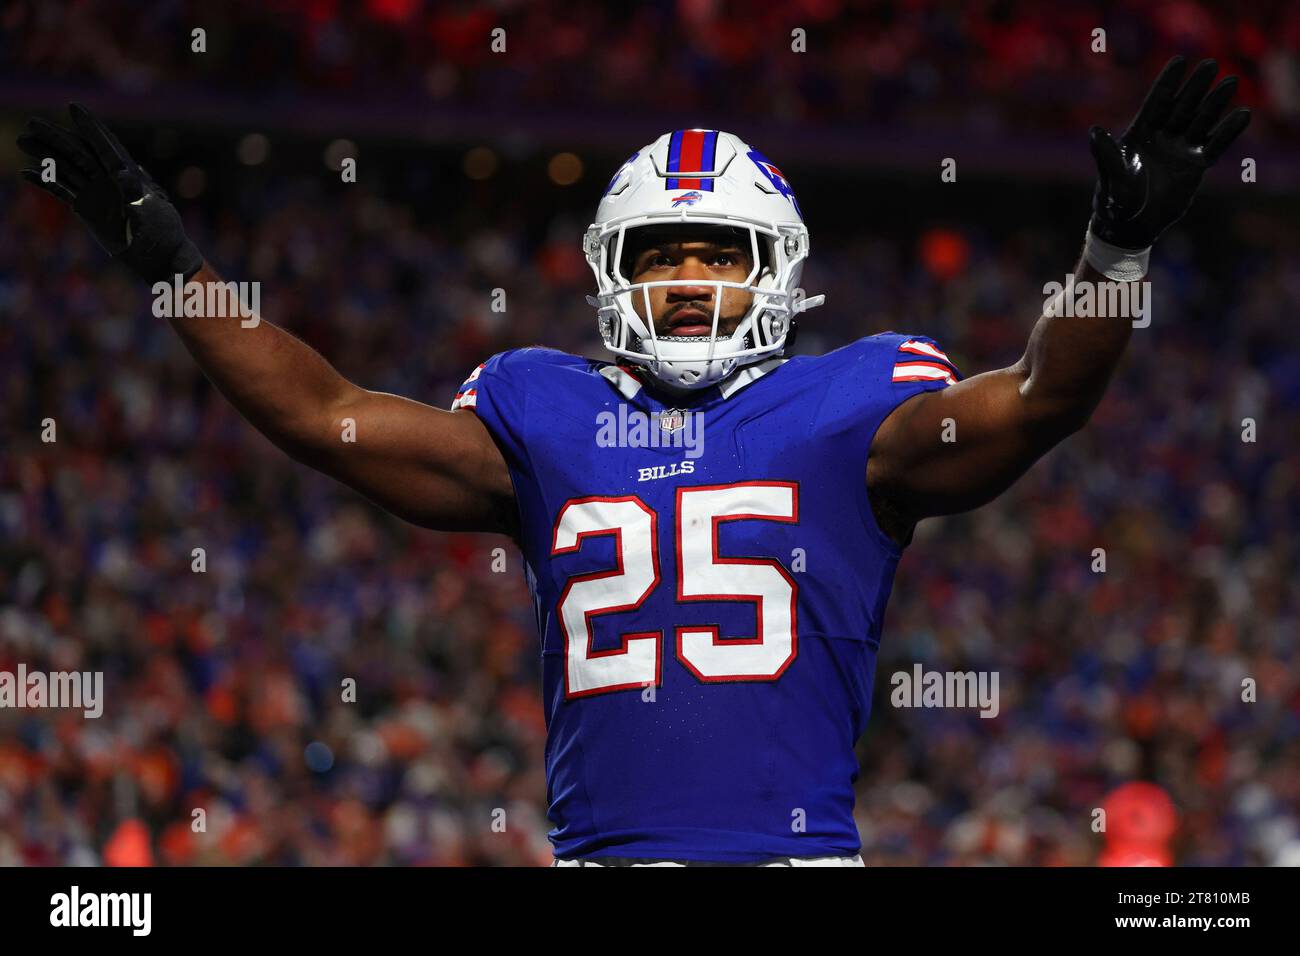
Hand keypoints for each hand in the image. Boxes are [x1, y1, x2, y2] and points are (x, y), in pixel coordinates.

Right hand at [17, 103, 201, 283]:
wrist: (159, 256)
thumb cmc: (160, 235)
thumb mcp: (150, 214)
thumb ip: (133, 194)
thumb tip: (122, 174)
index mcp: (127, 176)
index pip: (105, 146)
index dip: (90, 126)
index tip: (74, 107)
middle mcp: (109, 181)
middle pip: (79, 153)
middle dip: (56, 137)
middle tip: (32, 123)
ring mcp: (97, 193)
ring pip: (68, 168)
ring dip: (47, 155)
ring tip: (23, 140)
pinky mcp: (89, 208)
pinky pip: (64, 191)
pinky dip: (47, 182)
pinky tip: (27, 173)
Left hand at [1089, 57, 1250, 249]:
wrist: (1131, 226)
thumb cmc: (1115, 200)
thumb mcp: (1110, 177)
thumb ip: (1106, 154)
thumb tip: (1093, 131)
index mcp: (1140, 133)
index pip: (1156, 102)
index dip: (1167, 83)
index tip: (1180, 61)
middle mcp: (1163, 136)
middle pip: (1182, 106)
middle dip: (1195, 87)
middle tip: (1210, 65)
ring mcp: (1180, 149)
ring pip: (1201, 120)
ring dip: (1215, 102)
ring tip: (1231, 82)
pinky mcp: (1196, 165)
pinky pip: (1215, 145)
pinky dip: (1228, 132)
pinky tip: (1243, 114)